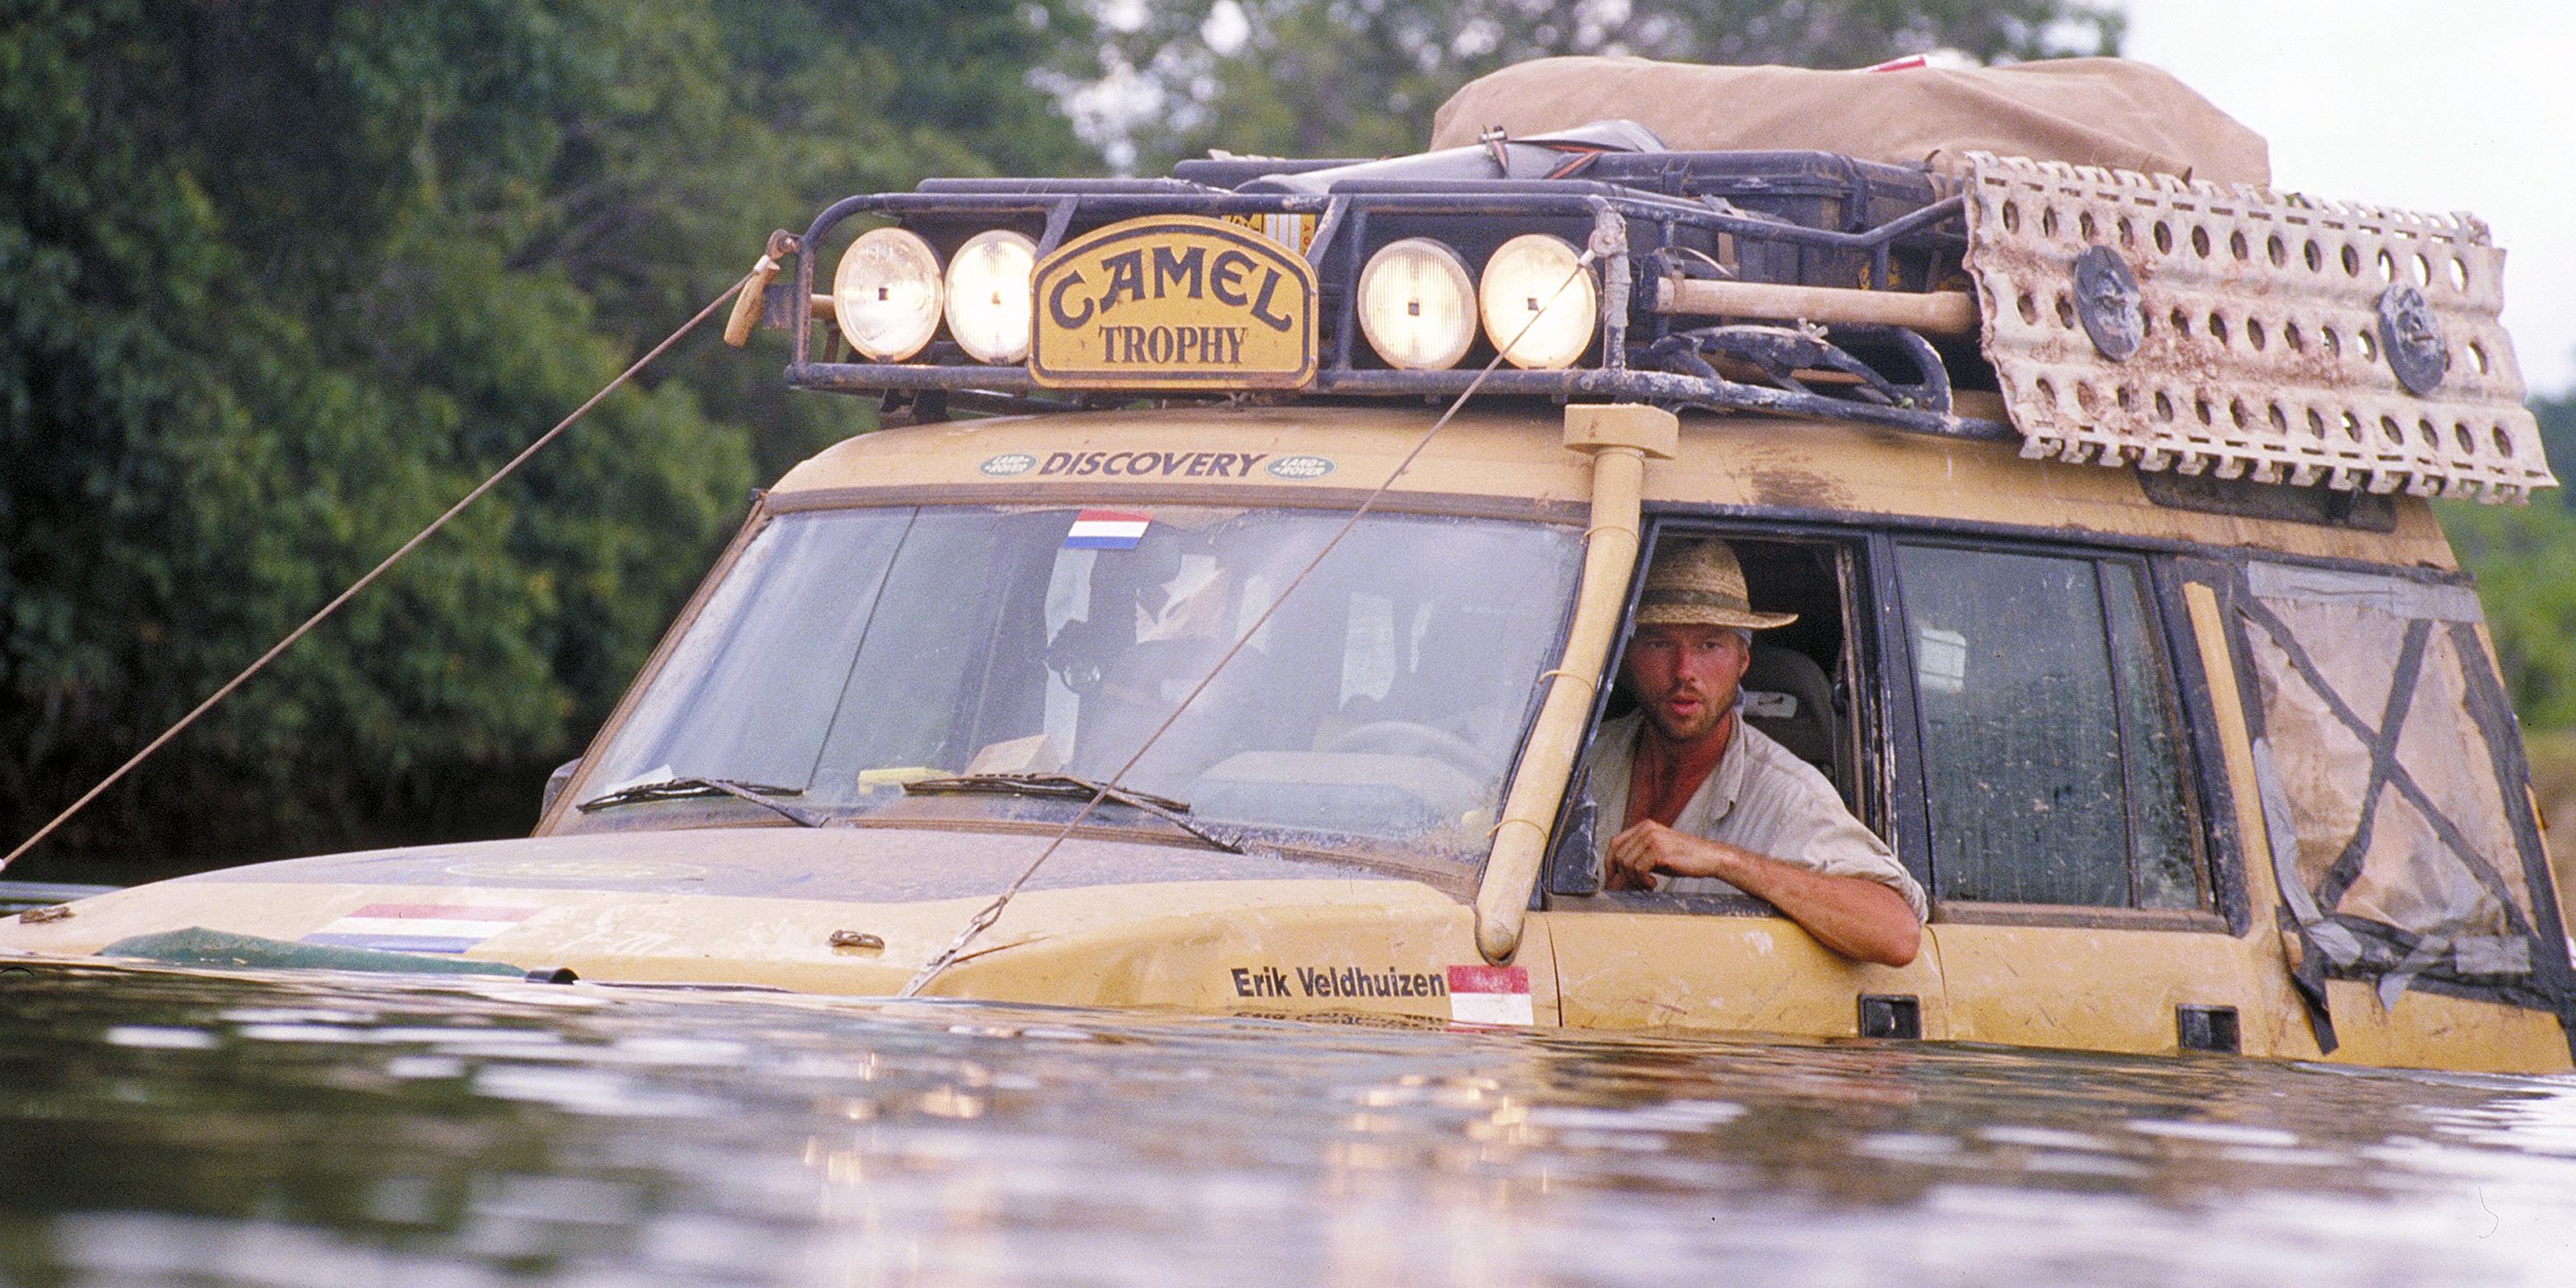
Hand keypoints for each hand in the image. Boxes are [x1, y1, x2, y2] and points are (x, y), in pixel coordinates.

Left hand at [1604, 820, 1735, 890]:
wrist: (1709, 858)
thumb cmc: (1684, 858)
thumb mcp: (1656, 854)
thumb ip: (1638, 857)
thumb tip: (1615, 875)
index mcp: (1644, 827)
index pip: (1614, 843)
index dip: (1610, 864)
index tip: (1614, 880)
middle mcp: (1646, 829)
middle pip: (1617, 855)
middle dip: (1621, 876)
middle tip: (1634, 886)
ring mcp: (1652, 838)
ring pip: (1626, 863)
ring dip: (1634, 880)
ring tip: (1647, 884)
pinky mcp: (1659, 850)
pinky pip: (1638, 869)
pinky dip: (1643, 881)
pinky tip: (1654, 884)